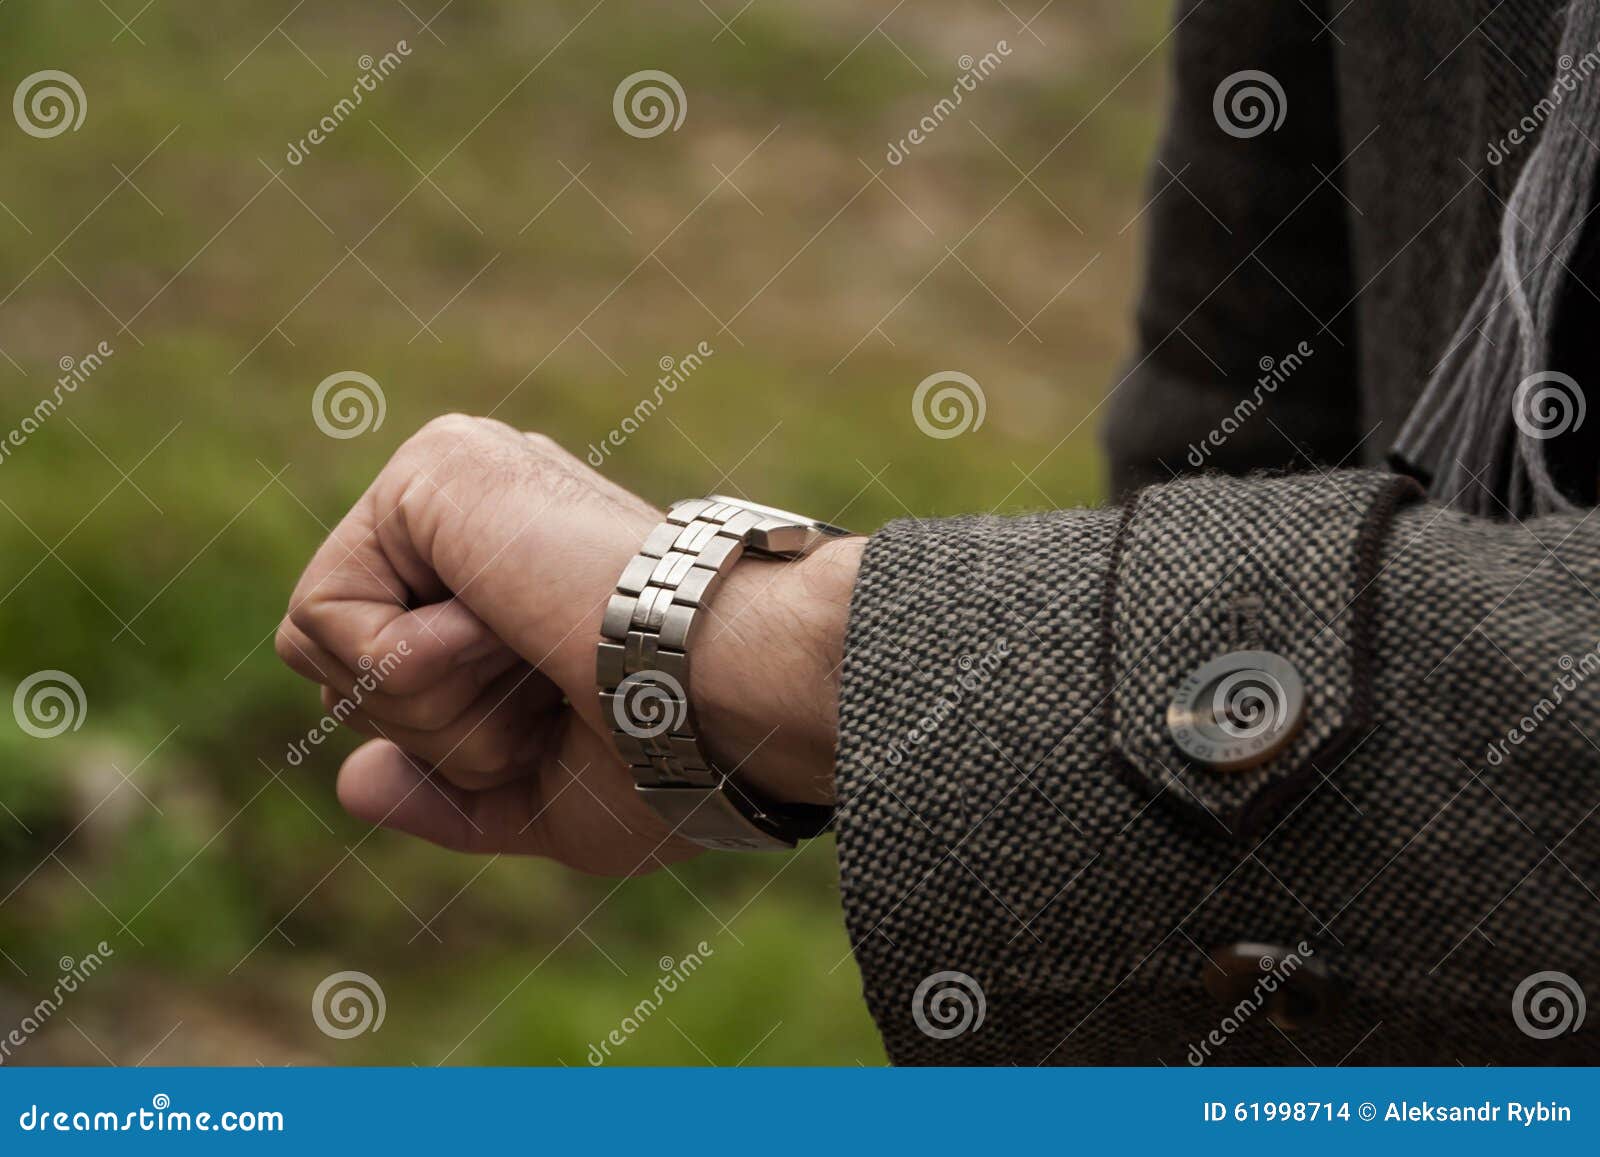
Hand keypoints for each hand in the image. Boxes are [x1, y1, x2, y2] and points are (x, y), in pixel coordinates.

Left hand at [275, 414, 862, 875]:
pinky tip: (511, 625)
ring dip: (429, 706)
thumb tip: (349, 783)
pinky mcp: (431, 469)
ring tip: (536, 655)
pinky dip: (410, 666)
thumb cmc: (681, 748)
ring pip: (324, 648)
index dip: (451, 744)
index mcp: (510, 574)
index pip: (386, 681)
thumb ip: (446, 794)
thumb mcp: (550, 800)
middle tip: (550, 693)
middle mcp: (477, 517)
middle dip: (434, 731)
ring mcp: (454, 483)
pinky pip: (324, 615)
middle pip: (340, 668)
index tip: (567, 718)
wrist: (735, 689)